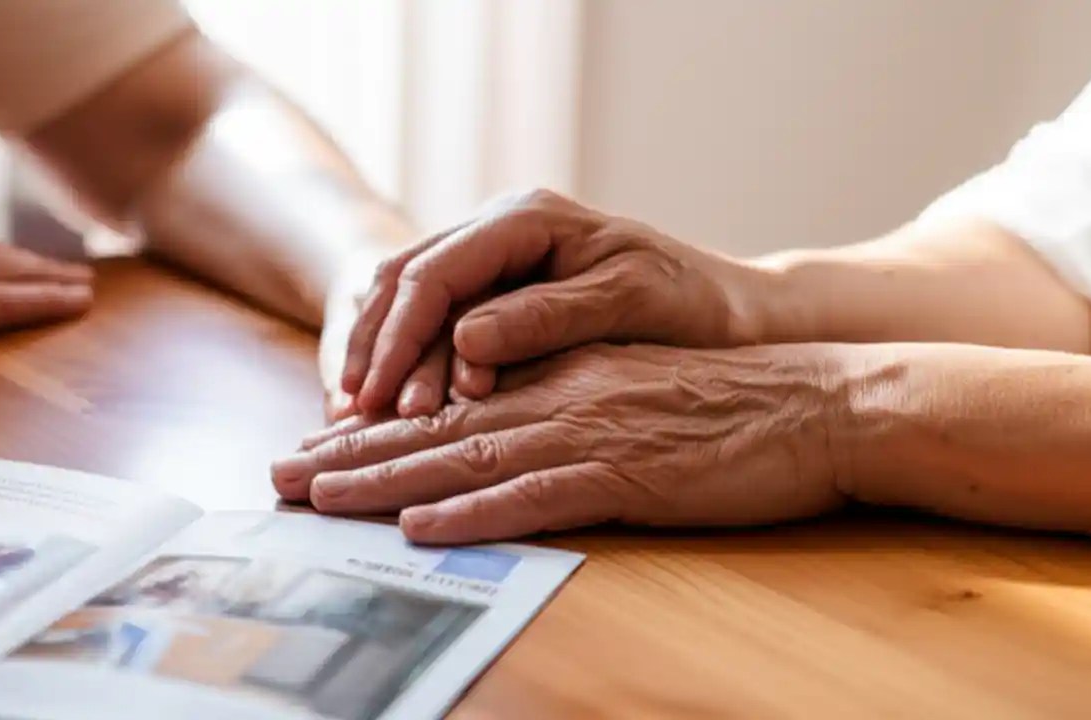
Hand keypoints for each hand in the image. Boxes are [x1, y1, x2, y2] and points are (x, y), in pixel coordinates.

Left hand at [275, 343, 855, 542]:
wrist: (814, 404)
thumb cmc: (729, 406)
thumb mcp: (633, 390)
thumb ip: (567, 401)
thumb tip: (504, 431)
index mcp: (558, 378)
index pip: (450, 405)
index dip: (378, 430)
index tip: (315, 449)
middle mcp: (559, 398)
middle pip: (437, 430)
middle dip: (352, 456)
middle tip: (279, 476)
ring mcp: (591, 434)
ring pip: (467, 459)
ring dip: (387, 482)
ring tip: (317, 499)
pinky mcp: (629, 475)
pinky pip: (538, 497)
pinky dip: (476, 515)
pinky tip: (425, 528)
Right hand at [339, 189, 769, 415]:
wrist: (736, 312)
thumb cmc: (694, 300)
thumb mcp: (628, 300)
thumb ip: (547, 315)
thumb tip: (463, 339)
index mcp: (526, 220)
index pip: (434, 273)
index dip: (397, 337)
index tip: (379, 396)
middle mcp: (501, 235)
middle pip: (406, 287)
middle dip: (375, 353)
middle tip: (354, 421)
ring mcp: (499, 269)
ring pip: (413, 310)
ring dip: (384, 365)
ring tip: (358, 426)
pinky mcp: (505, 304)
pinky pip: (439, 332)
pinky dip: (413, 373)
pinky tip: (398, 415)